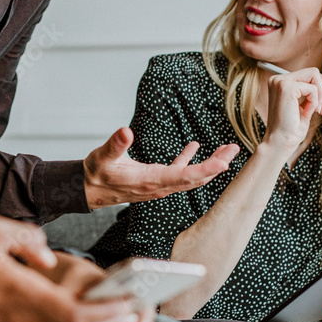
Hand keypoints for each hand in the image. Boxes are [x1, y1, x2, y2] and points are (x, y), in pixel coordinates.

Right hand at [83, 126, 238, 207]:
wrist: (87, 190)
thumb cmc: (95, 174)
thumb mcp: (102, 157)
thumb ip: (115, 145)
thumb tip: (125, 131)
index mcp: (149, 181)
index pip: (183, 177)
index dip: (204, 170)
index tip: (223, 164)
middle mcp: (158, 186)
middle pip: (194, 178)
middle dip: (216, 166)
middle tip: (234, 150)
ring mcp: (159, 185)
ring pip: (190, 176)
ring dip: (209, 165)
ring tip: (226, 151)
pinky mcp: (155, 180)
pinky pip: (178, 172)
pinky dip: (190, 161)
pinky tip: (195, 147)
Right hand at [263, 68, 321, 156]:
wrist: (281, 142)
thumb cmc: (292, 129)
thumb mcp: (304, 107)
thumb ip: (311, 94)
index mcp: (280, 83)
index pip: (307, 74)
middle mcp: (278, 79)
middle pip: (312, 72)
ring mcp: (281, 82)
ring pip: (314, 76)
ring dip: (321, 96)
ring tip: (318, 112)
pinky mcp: (286, 88)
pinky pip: (312, 89)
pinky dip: (315, 102)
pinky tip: (306, 114)